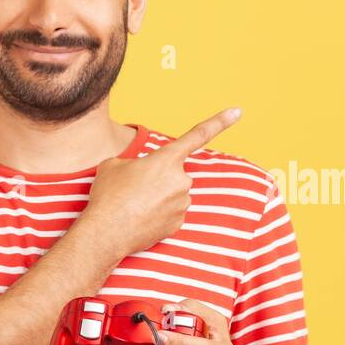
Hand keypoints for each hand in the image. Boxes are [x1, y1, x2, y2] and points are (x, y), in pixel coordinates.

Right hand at [86, 108, 241, 258]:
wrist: (106, 232)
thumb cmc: (109, 195)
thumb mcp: (114, 164)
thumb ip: (136, 162)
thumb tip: (139, 171)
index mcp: (167, 159)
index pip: (197, 135)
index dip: (219, 122)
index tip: (238, 112)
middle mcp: (181, 180)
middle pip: (174, 174)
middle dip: (158, 179)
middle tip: (134, 190)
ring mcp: (183, 203)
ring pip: (173, 194)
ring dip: (157, 197)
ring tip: (133, 205)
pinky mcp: (179, 223)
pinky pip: (171, 213)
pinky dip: (158, 214)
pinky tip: (141, 218)